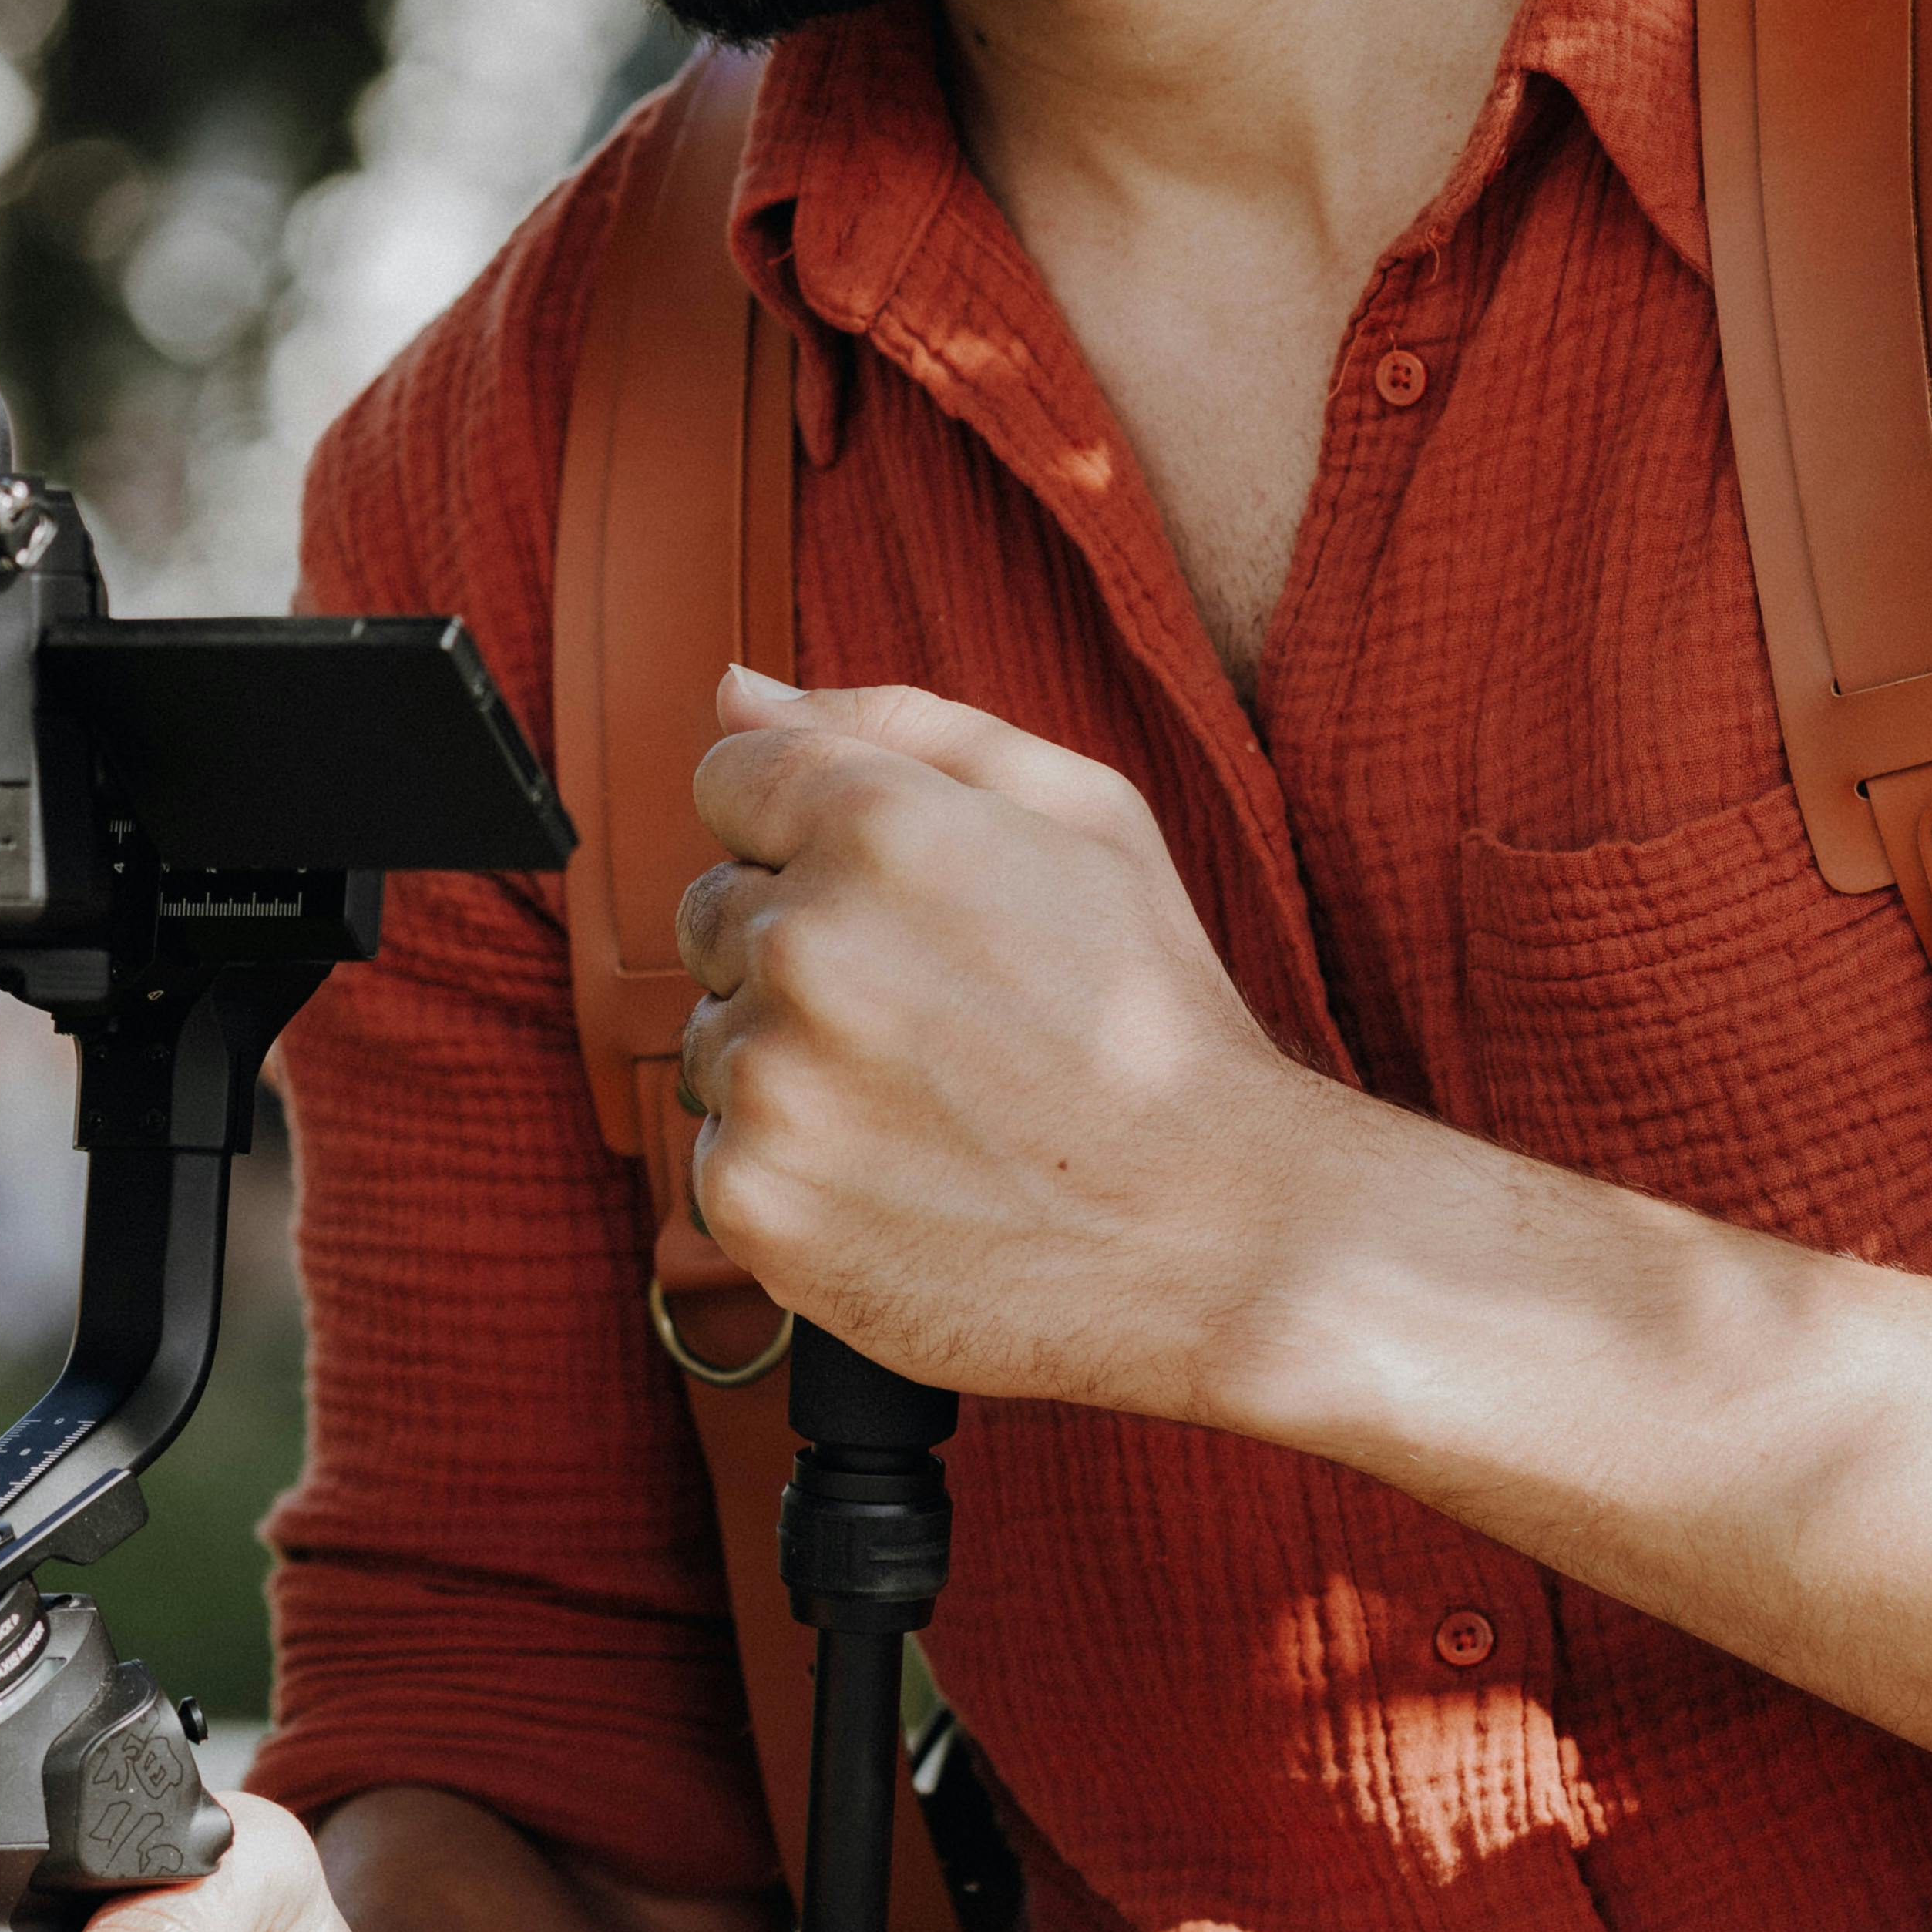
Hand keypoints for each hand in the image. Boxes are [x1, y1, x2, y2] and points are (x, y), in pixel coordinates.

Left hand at [670, 665, 1357, 1412]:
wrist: (1217, 1240)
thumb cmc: (1153, 1017)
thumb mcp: (1086, 815)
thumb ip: (899, 725)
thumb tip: (734, 691)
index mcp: (881, 825)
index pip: (729, 782)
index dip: (809, 837)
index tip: (899, 907)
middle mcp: (809, 944)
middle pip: (715, 912)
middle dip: (804, 949)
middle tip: (941, 1018)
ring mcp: (775, 1082)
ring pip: (716, 1038)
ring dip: (795, 1063)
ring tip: (935, 1106)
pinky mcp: (758, 1202)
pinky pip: (718, 1153)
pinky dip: (794, 1169)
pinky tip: (905, 1181)